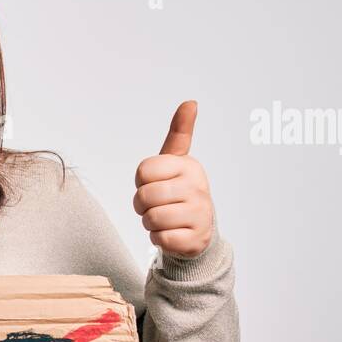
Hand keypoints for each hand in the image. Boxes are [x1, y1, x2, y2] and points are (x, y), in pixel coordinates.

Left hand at [133, 100, 215, 259]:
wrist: (198, 230)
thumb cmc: (178, 192)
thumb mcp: (176, 162)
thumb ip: (179, 133)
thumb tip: (191, 102)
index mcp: (189, 166)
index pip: (143, 171)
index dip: (141, 182)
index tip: (154, 184)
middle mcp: (198, 187)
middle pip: (144, 196)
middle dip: (142, 206)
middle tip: (157, 206)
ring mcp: (199, 214)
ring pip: (151, 219)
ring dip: (150, 224)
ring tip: (165, 219)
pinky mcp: (195, 239)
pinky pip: (160, 239)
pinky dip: (159, 239)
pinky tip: (172, 234)